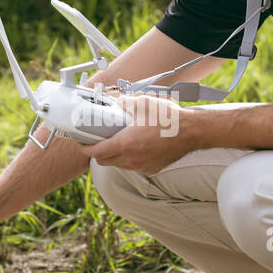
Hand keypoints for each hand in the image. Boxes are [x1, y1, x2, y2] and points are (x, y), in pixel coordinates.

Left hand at [78, 93, 195, 174]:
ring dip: (115, 155)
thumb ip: (124, 103)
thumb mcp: (142, 103)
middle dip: (98, 152)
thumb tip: (117, 105)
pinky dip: (130, 158)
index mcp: (125, 144)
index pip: (96, 152)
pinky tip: (136, 146)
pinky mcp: (152, 169)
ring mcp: (142, 166)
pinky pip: (134, 166)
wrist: (192, 132)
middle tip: (98, 141)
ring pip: (120, 165)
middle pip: (105, 161)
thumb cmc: (168, 118)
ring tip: (119, 141)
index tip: (81, 143)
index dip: (84, 148)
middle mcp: (131, 159)